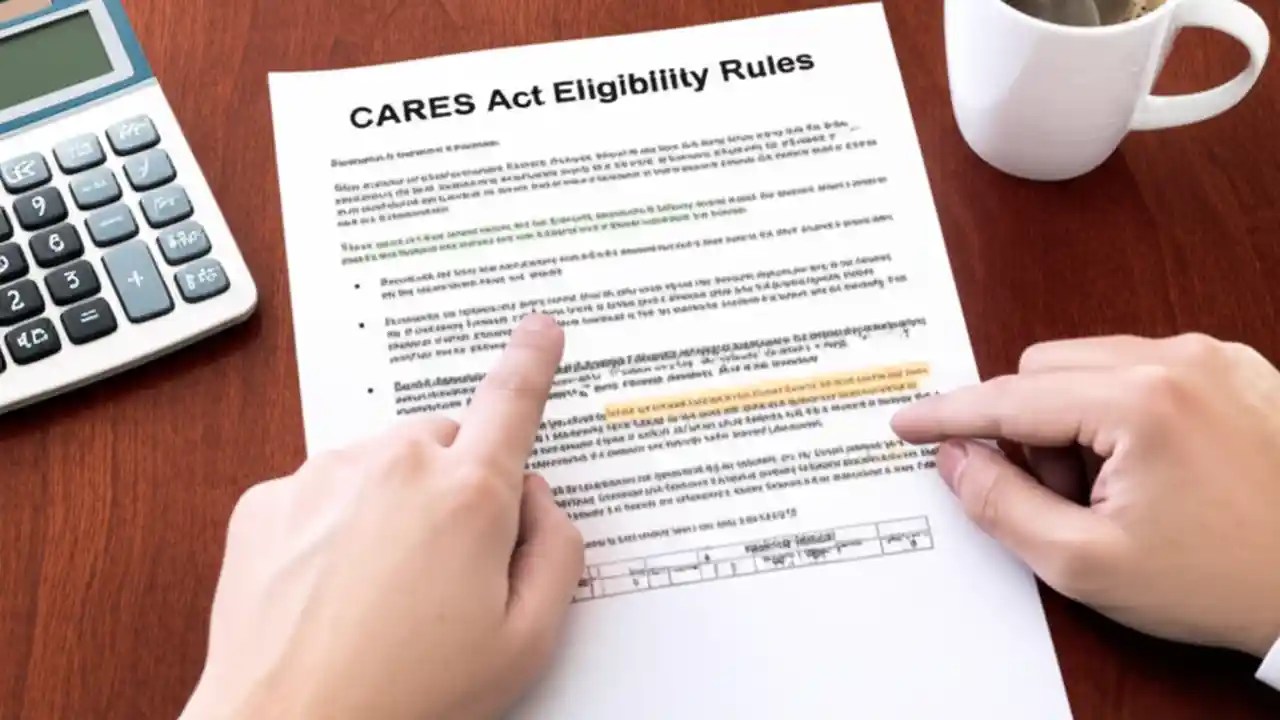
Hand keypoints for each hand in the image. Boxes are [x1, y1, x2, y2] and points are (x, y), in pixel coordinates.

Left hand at [180, 314, 583, 719]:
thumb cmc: (411, 698)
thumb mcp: (527, 642)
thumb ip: (557, 552)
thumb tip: (539, 499)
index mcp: (469, 494)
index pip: (513, 402)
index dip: (532, 360)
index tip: (540, 329)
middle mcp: (395, 466)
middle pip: (445, 441)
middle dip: (456, 481)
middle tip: (449, 563)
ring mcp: (323, 477)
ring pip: (381, 463)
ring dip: (394, 501)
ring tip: (384, 587)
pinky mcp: (267, 500)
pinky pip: (322, 490)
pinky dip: (335, 523)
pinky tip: (333, 586)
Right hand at [892, 333, 1279, 656]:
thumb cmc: (1220, 580)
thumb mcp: (1086, 562)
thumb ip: (1001, 505)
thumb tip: (955, 458)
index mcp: (1138, 402)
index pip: (1009, 398)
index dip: (948, 415)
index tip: (906, 423)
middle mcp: (1177, 360)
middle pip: (1044, 369)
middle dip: (1030, 429)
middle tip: (1061, 494)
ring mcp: (1214, 358)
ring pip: (1091, 364)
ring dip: (1075, 418)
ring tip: (1116, 485)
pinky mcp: (1239, 367)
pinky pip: (1144, 366)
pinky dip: (1122, 407)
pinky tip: (1152, 463)